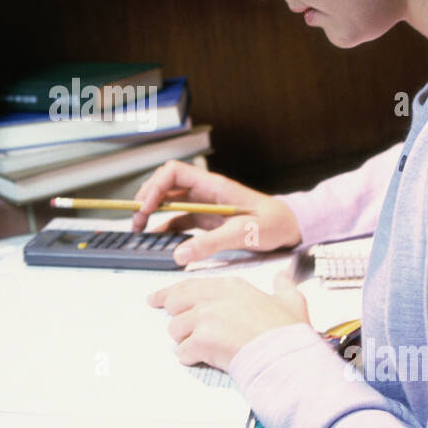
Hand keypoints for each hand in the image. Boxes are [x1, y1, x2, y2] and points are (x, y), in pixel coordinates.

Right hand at [130, 159, 301, 265]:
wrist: (290, 228)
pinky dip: (165, 226)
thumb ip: (212, 243)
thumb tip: (181, 253)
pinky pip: (179, 219)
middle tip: (136, 219)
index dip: (156, 187)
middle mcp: (205, 192)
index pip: (175, 173)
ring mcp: (204, 205)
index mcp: (213, 186)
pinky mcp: (207, 220)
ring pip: (169, 201)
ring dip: (152, 212)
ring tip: (139, 228)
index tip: (147, 207)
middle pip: (166, 184)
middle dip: (147, 198)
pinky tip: (158, 237)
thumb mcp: (244, 233)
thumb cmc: (274, 223)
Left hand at [148, 271, 310, 371]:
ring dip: (186, 341)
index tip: (157, 298)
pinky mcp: (201, 340)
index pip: (189, 285)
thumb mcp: (291, 301)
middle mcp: (213, 298)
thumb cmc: (287, 332)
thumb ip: (283, 287)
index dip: (170, 293)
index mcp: (230, 286)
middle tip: (179, 328)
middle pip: (174, 303)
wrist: (285, 355)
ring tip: (205, 348)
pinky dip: (191, 358)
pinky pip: (183, 352)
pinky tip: (204, 359)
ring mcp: (205, 318)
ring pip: (176, 329)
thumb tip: (283, 278)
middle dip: (176, 317)